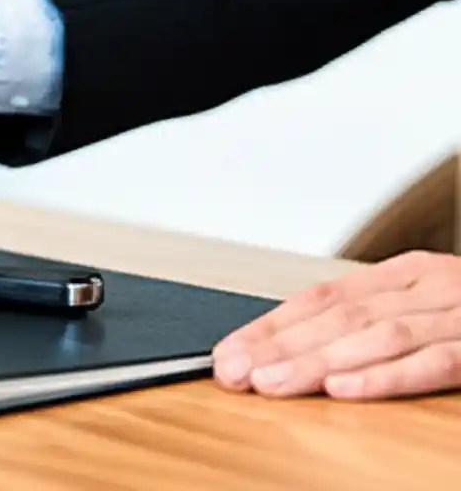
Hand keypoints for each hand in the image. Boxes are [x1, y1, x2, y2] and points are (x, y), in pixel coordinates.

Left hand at [212, 250, 460, 398]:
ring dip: (318, 361)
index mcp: (408, 275)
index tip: (227, 354)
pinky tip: (345, 388)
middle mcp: (431, 284)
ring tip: (272, 384)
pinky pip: (436, 360)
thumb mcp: (428, 309)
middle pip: (339, 316)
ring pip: (378, 335)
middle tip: (234, 373)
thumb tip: (290, 356)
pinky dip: (386, 376)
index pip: (321, 298)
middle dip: (279, 346)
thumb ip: (371, 325)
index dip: (270, 326)